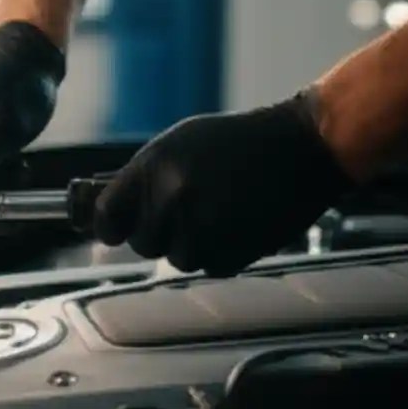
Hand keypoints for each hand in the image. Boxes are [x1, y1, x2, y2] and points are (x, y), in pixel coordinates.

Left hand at [93, 90, 353, 275]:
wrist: (301, 147)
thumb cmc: (237, 142)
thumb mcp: (178, 143)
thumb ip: (142, 178)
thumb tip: (107, 211)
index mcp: (152, 169)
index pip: (106, 217)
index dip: (111, 226)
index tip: (117, 229)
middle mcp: (171, 200)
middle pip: (143, 243)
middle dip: (160, 232)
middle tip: (187, 210)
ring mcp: (201, 229)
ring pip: (177, 258)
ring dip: (193, 244)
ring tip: (218, 213)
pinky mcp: (232, 252)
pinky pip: (210, 266)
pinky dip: (221, 253)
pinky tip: (237, 224)